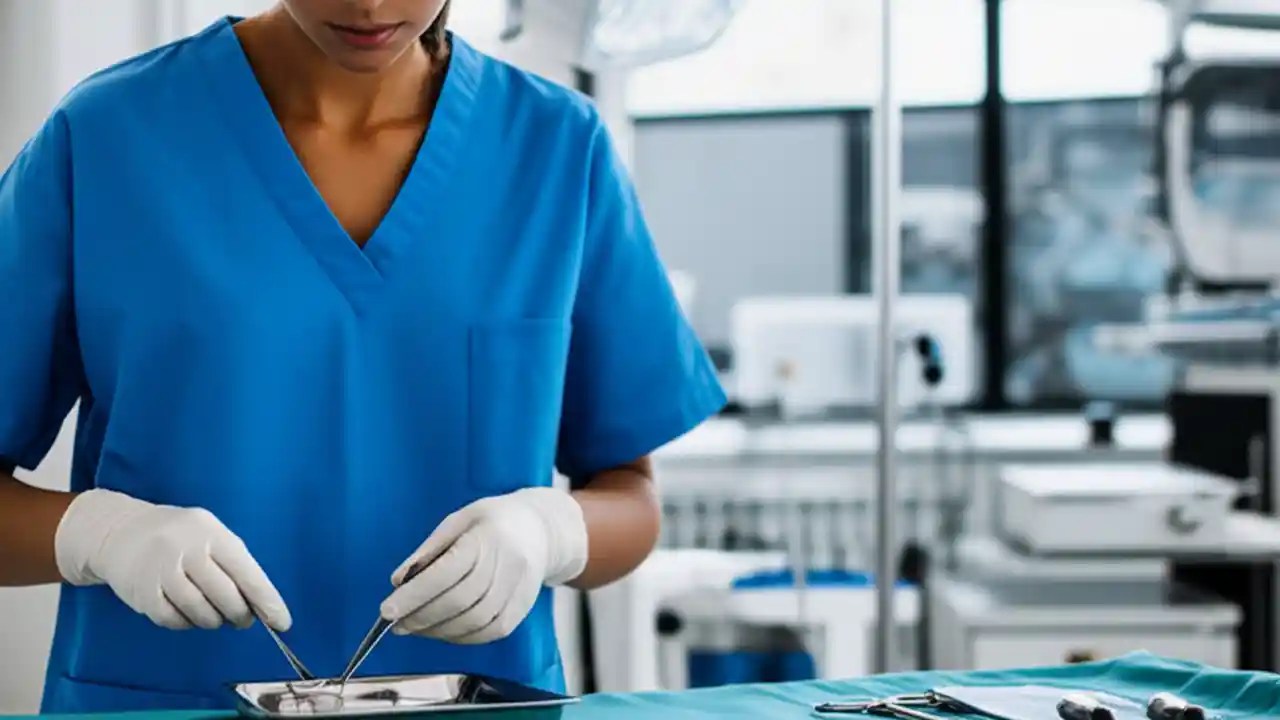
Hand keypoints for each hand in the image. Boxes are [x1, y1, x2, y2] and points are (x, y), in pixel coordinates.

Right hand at [54, 489, 290, 630]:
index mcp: (212, 534)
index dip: (267, 601)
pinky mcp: (143, 593)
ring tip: (215, 616)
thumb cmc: (180, 537)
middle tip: (243, 619)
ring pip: (201, 613)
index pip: (247, 573)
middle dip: (240, 615)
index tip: (282, 622)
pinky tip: (189, 614)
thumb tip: (260, 605)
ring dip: (214, 621)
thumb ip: (235, 565)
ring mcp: (162, 571)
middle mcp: (187, 550)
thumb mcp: (210, 535)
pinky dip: (187, 623)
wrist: (121, 531)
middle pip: (226, 597)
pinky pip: (175, 621)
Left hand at [380, 487, 587, 643]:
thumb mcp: (458, 521)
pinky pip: (489, 631)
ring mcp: (519, 589)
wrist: (541, 530)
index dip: (414, 595)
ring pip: (474, 622)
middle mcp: (507, 565)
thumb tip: (399, 581)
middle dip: (422, 617)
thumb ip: (428, 551)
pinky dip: (461, 637)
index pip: (446, 573)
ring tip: (416, 627)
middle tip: (397, 623)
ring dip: (438, 631)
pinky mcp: (522, 608)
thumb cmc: (493, 522)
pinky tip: (443, 631)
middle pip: (459, 602)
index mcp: (487, 537)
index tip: (387, 611)